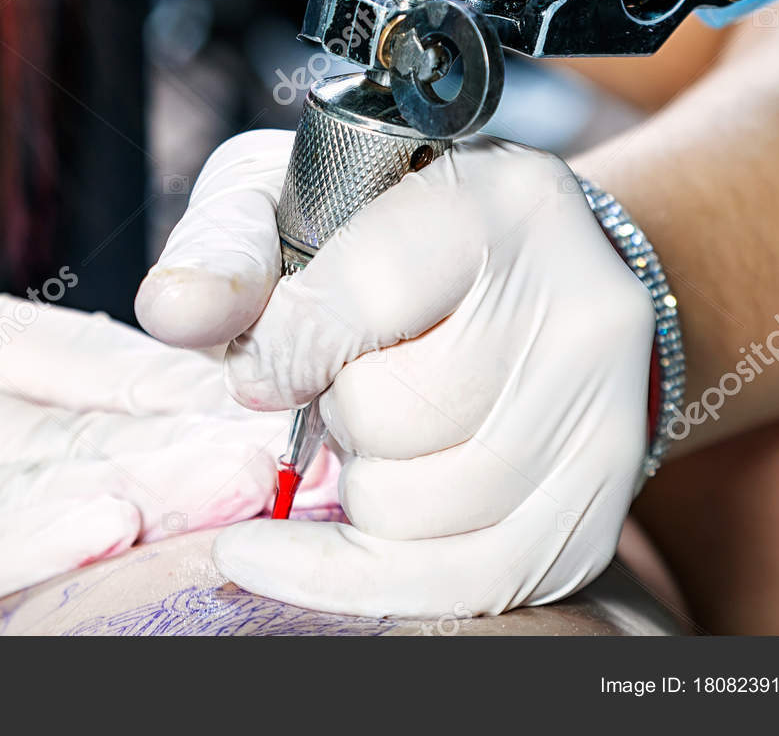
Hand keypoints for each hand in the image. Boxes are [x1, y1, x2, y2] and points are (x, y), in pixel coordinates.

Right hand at [0, 291, 314, 633]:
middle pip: (60, 424)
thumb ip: (68, 398)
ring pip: (26, 487)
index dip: (166, 372)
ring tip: (229, 484)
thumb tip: (213, 397)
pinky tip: (111, 529)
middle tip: (269, 446)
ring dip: (141, 488)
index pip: (68, 349)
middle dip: (177, 439)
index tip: (254, 391)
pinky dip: (40, 543)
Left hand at [136, 130, 655, 615]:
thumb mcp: (304, 194)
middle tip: (347, 377)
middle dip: (332, 410)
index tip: (265, 359)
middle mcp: (579, 308)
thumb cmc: (394, 229)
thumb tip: (175, 313)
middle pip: (391, 414)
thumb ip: (230, 245)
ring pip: (414, 507)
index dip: (287, 344)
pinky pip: (460, 584)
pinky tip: (287, 554)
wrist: (538, 272)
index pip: (370, 293)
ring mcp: (602, 416)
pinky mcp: (596, 507)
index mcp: (504, 202)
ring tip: (380, 425)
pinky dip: (356, 578)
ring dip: (357, 480)